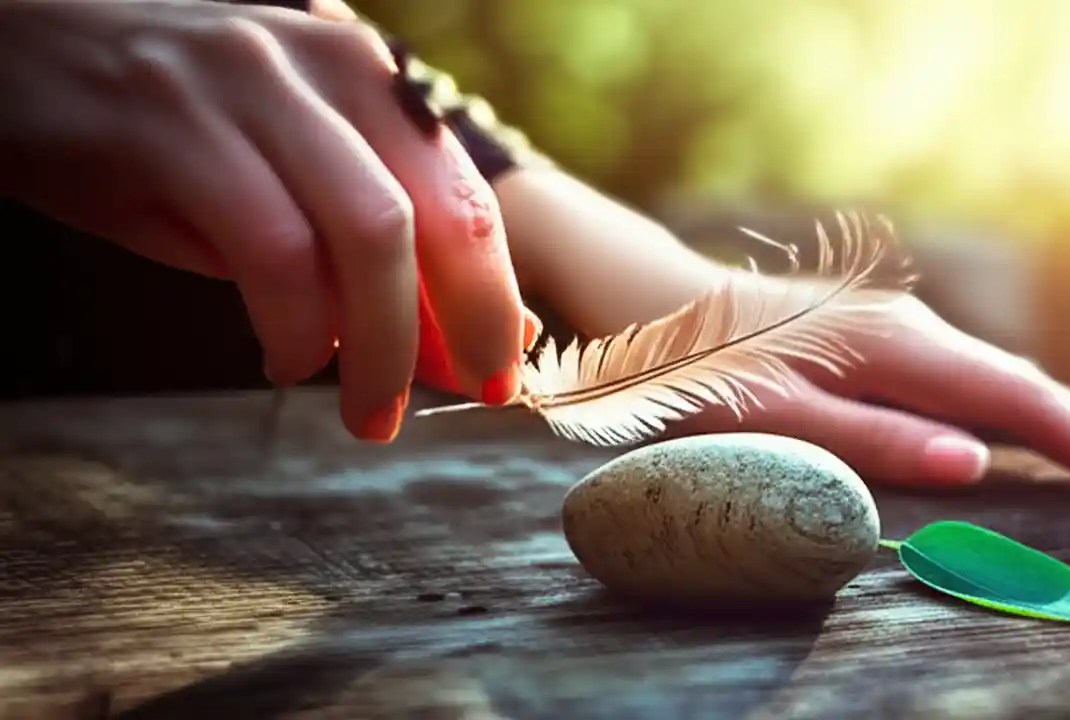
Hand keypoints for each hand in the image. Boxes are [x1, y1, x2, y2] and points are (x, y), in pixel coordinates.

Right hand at [0, 0, 526, 440]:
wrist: (18, 57)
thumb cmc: (163, 137)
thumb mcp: (284, 192)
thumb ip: (367, 264)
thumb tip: (448, 352)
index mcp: (367, 81)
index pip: (467, 199)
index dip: (496, 298)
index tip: (503, 372)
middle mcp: (325, 68)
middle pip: (439, 214)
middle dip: (469, 325)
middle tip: (468, 398)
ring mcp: (250, 85)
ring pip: (367, 234)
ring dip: (381, 347)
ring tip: (367, 410)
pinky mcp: (172, 123)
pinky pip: (273, 246)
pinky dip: (295, 324)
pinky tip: (283, 356)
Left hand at [673, 290, 1069, 513]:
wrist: (660, 304)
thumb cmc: (704, 371)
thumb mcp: (773, 418)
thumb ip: (872, 439)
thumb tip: (976, 463)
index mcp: (894, 350)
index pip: (1016, 405)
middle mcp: (911, 332)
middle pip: (1026, 389)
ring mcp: (899, 334)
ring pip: (1003, 381)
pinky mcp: (882, 344)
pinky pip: (970, 378)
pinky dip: (1022, 404)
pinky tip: (1038, 412)